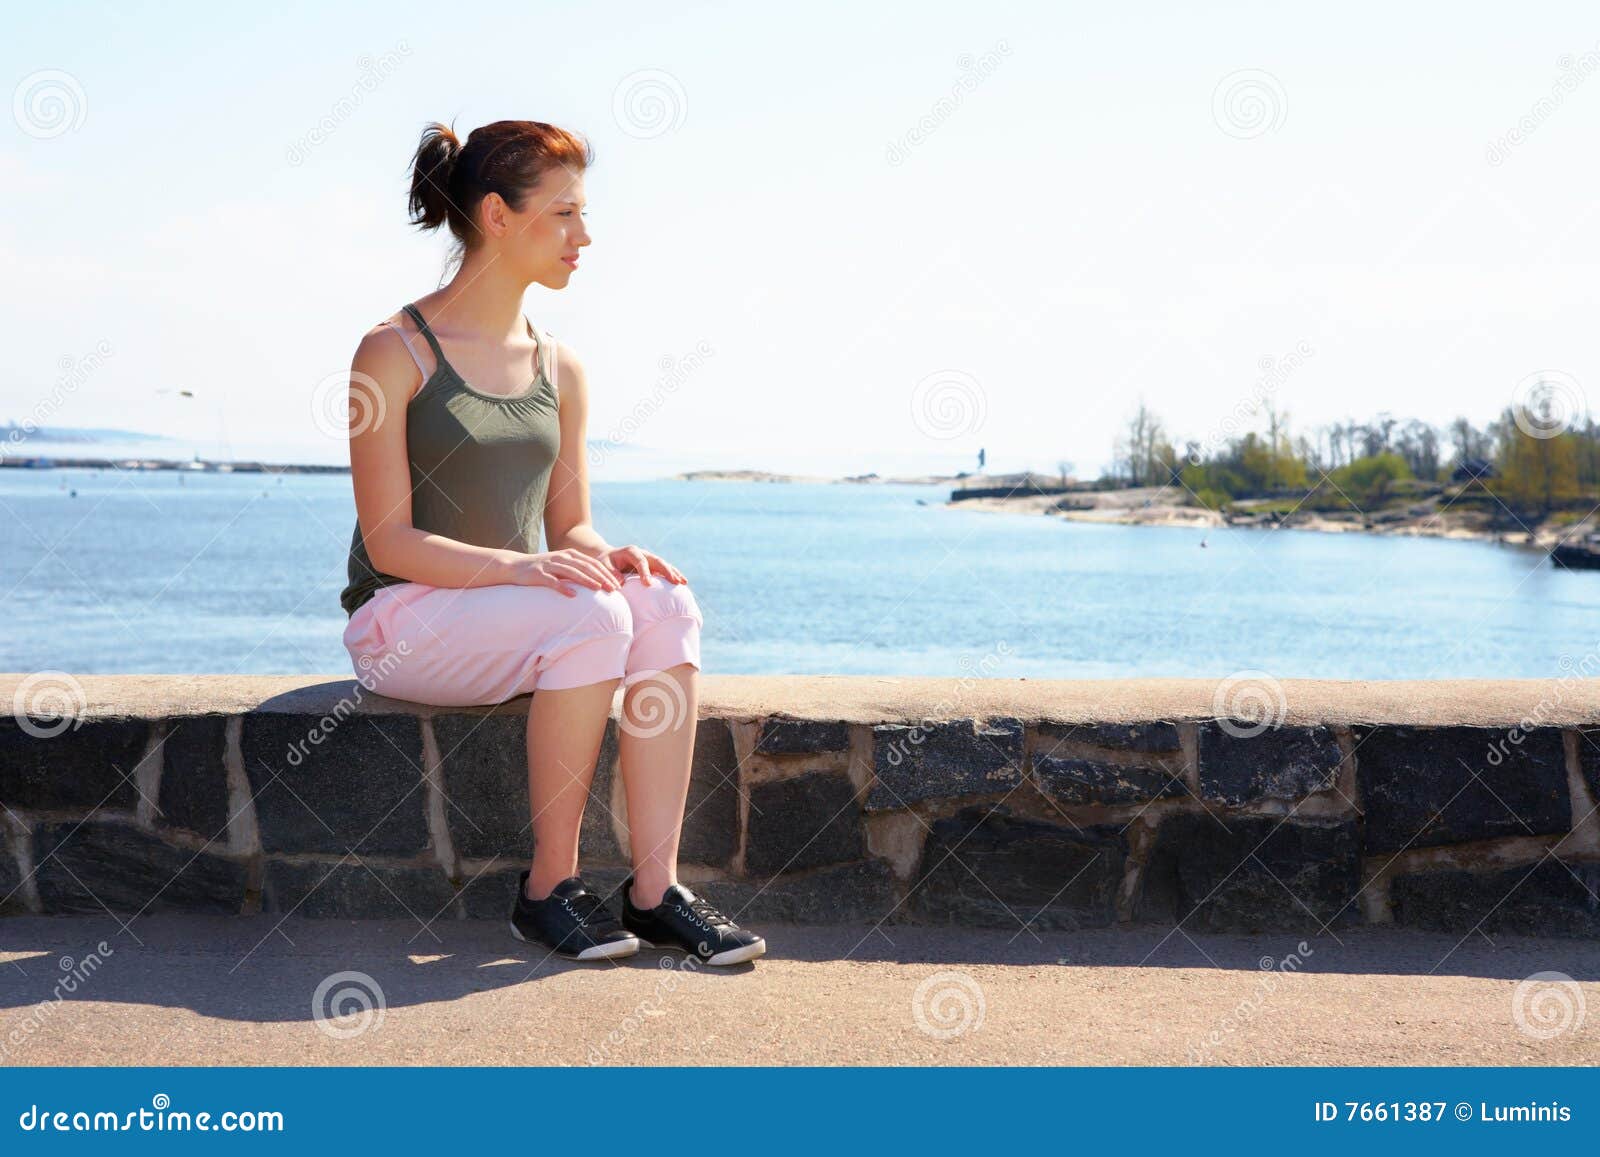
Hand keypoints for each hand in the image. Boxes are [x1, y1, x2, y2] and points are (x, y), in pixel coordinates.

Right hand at [507, 548, 623, 596]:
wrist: (515, 566)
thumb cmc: (543, 570)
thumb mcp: (562, 567)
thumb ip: (577, 572)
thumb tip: (598, 584)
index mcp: (570, 555)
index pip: (593, 564)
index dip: (606, 573)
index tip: (618, 585)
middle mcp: (562, 558)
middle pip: (586, 567)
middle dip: (601, 577)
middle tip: (614, 589)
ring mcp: (550, 565)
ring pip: (572, 572)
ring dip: (586, 581)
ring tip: (598, 589)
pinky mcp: (539, 574)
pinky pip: (552, 581)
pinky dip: (563, 587)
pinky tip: (572, 595)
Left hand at [600, 544, 685, 586]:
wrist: (608, 557)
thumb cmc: (604, 563)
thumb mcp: (603, 566)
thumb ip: (611, 573)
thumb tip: (620, 583)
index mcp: (630, 551)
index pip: (640, 561)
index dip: (645, 572)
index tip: (648, 584)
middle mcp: (642, 553)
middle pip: (657, 560)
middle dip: (666, 570)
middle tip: (674, 581)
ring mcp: (649, 558)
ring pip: (664, 564)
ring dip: (673, 573)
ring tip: (683, 582)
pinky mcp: (652, 565)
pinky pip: (664, 569)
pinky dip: (673, 574)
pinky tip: (682, 582)